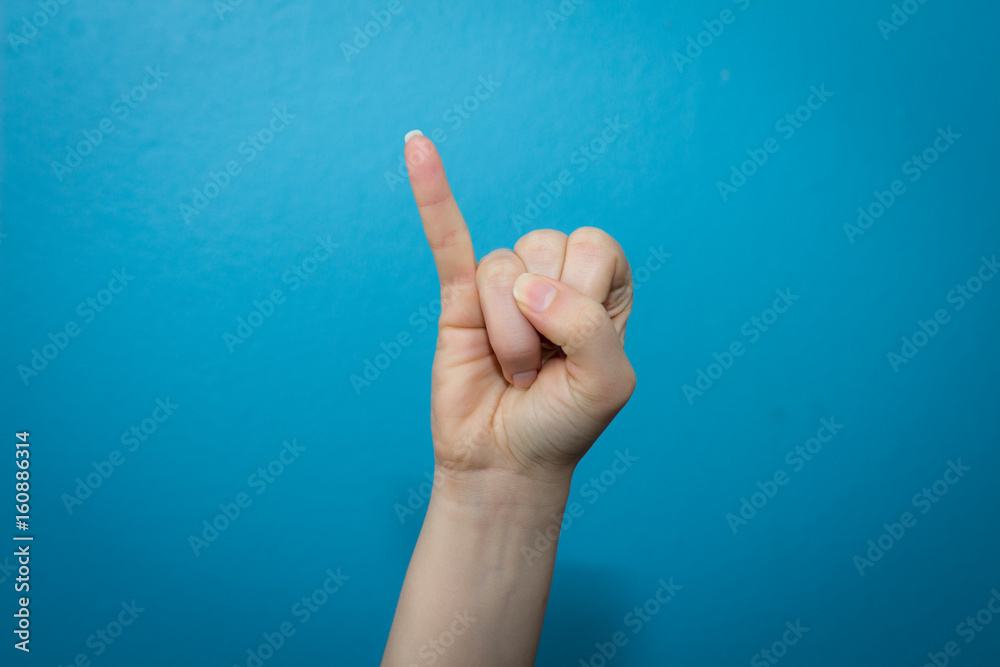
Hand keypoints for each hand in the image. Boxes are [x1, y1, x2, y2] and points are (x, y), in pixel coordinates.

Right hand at [405, 134, 635, 489]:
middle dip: (542, 323)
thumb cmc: (563, 424)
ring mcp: (503, 284)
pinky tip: (417, 147)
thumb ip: (588, 327)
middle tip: (541, 369)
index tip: (578, 348)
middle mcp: (554, 276)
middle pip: (546, 248)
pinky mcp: (457, 295)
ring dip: (506, 333)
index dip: (584, 296)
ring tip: (512, 368)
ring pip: (500, 268)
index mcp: (602, 287)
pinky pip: (445, 236)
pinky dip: (431, 192)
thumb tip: (527, 286)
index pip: (595, 246)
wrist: (505, 463)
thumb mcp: (608, 383)